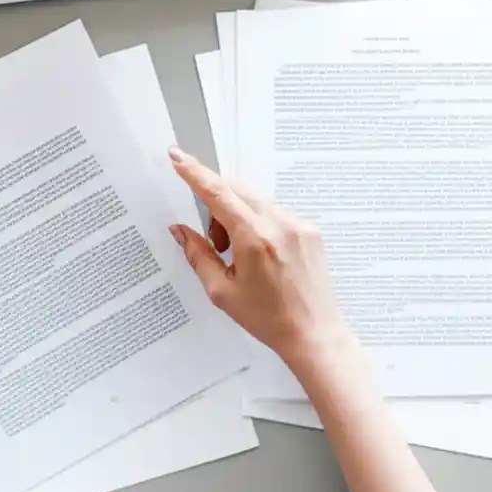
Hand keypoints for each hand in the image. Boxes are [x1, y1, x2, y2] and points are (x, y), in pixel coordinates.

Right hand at [167, 146, 347, 363]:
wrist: (314, 334)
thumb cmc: (269, 319)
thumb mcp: (222, 291)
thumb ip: (197, 255)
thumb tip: (181, 231)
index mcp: (254, 238)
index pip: (217, 192)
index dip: (194, 172)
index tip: (178, 157)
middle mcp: (279, 224)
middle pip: (236, 190)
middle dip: (217, 206)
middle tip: (217, 243)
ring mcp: (298, 225)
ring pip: (255, 200)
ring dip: (238, 216)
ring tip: (240, 255)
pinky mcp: (310, 230)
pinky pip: (275, 212)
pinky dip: (259, 224)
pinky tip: (262, 256)